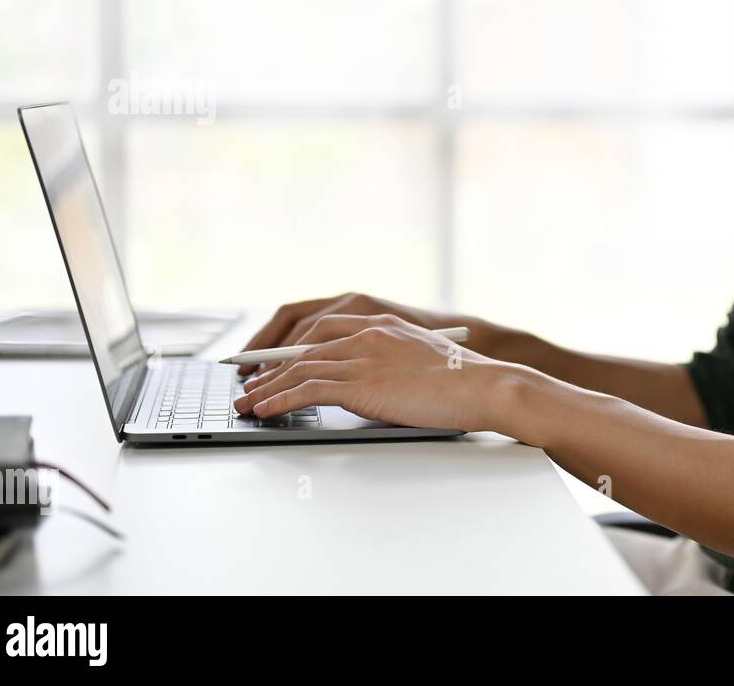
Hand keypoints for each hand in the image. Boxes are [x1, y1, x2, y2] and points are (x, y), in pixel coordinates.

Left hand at [234, 314, 503, 432]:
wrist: (485, 385)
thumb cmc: (464, 380)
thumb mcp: (421, 360)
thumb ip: (389, 362)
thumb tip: (368, 386)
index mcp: (381, 324)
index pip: (320, 329)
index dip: (291, 347)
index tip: (274, 363)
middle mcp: (367, 333)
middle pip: (302, 347)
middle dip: (270, 367)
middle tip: (249, 383)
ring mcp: (364, 356)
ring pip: (299, 368)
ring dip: (268, 387)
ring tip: (248, 403)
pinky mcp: (362, 382)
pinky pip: (308, 389)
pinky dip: (281, 399)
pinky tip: (266, 409)